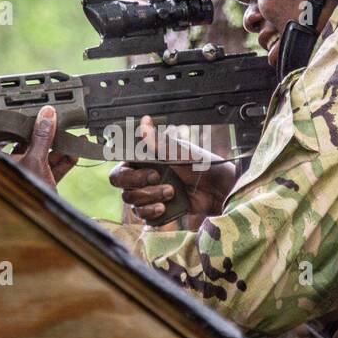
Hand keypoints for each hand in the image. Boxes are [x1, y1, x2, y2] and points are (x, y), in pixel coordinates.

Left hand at [9, 106, 77, 188]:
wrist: (44, 223)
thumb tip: (47, 114)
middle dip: (49, 136)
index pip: (14, 134)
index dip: (27, 123)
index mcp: (4, 159)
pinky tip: (75, 152)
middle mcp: (15, 166)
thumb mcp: (36, 160)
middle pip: (33, 145)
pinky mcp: (43, 184)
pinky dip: (65, 160)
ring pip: (46, 156)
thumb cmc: (28, 194)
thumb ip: (42, 137)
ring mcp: (30, 175)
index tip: (40, 113)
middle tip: (60, 124)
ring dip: (60, 148)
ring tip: (74, 137)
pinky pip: (54, 168)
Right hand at [108, 115, 236, 223]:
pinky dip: (151, 213)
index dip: (130, 175)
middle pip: (124, 189)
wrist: (217, 188)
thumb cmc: (199, 164)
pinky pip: (143, 216)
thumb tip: (145, 121)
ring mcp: (149, 195)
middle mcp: (143, 179)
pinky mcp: (157, 210)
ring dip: (150, 199)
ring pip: (133, 203)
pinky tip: (164, 208)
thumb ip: (158, 141)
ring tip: (171, 193)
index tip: (153, 172)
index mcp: (143, 162)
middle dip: (142, 188)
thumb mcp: (178, 151)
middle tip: (162, 183)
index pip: (120, 170)